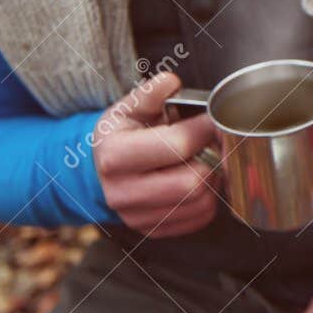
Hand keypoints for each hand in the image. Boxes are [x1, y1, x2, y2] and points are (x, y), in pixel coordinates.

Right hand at [92, 71, 217, 237]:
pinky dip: (209, 199)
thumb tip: (170, 83)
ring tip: (205, 160)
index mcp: (115, 155)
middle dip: (211, 159)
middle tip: (214, 143)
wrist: (97, 172)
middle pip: (192, 183)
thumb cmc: (119, 136)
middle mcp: (122, 192)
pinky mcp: (152, 230)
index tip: (213, 119)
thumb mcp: (125, 109)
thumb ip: (149, 94)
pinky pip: (199, 219)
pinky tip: (199, 180)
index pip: (178, 146)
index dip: (205, 129)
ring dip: (213, 179)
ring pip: (200, 204)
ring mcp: (137, 217)